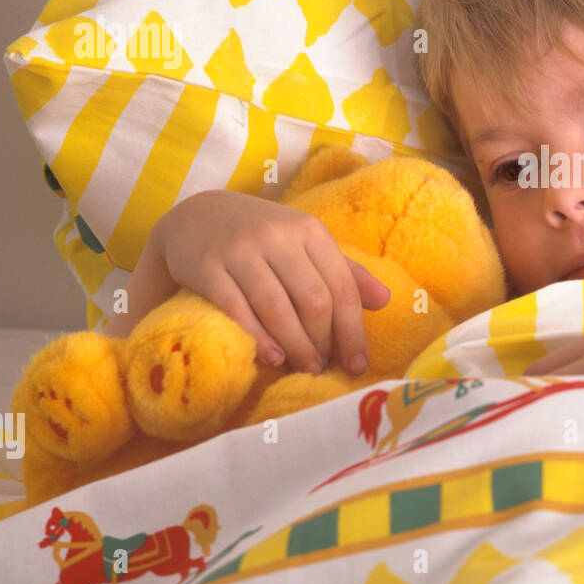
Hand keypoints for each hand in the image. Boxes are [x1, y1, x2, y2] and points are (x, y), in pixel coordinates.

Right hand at [155, 189, 389, 374]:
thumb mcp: (306, 244)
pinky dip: (258, 338)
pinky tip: (273, 358)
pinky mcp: (207, 266)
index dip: (353, 330)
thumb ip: (345, 271)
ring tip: (305, 367)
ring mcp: (240, 250)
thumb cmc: (264, 237)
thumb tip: (385, 300)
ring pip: (276, 307)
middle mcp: (278, 236)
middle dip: (323, 341)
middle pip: (313, 300)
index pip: (341, 287)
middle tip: (323, 367)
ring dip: (295, 345)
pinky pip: (237, 309)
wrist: (197, 216)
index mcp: (309, 230)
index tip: (358, 364)